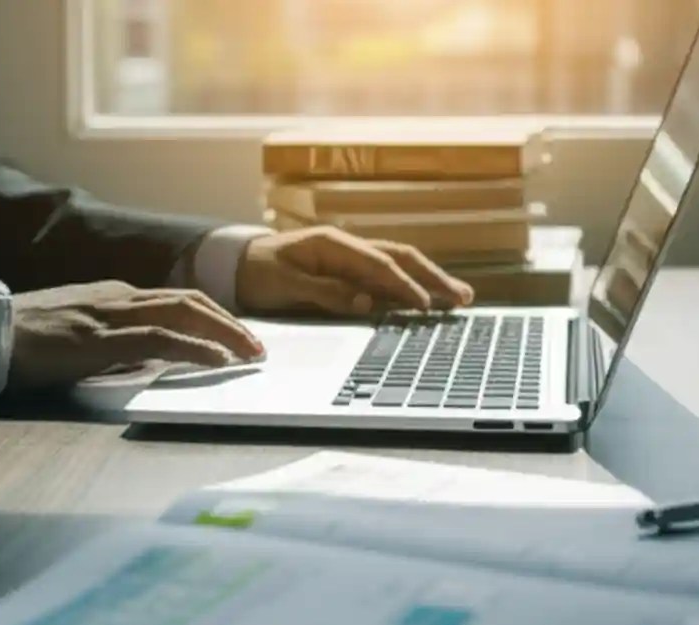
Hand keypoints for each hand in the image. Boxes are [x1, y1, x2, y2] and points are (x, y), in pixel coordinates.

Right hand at [8, 281, 263, 390]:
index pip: (176, 301)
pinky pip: (159, 340)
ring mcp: (107, 314)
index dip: (213, 317)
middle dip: (230, 323)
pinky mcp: (97, 339)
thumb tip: (146, 364)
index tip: (239, 338)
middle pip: (190, 302)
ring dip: (224, 334)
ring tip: (251, 355)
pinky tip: (218, 362)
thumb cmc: (19, 344)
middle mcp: (116, 297)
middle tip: (258, 348)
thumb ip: (111, 346)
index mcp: (112, 297)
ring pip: (183, 314)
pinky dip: (194, 349)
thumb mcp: (76, 341)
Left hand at [235, 226, 473, 315]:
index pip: (379, 265)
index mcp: (332, 244)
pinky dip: (410, 287)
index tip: (427, 305)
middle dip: (433, 278)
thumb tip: (365, 303)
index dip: (405, 286)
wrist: (234, 262)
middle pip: (400, 258)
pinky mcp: (347, 270)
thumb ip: (324, 293)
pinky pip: (385, 277)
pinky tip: (429, 300)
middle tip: (463, 298)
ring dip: (429, 280)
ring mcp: (349, 257)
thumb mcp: (284, 285)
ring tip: (459, 297)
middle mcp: (347, 246)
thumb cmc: (256, 272)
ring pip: (398, 265)